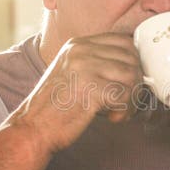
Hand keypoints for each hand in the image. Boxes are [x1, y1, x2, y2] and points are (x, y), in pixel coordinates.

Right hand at [6, 33, 143, 154]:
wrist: (33, 128)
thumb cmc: (56, 107)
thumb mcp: (74, 73)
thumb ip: (98, 64)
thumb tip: (136, 67)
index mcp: (78, 44)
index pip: (123, 41)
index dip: (133, 63)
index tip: (129, 83)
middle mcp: (81, 51)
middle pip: (131, 58)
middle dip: (135, 82)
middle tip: (126, 101)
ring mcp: (85, 67)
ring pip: (131, 76)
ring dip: (131, 98)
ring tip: (119, 111)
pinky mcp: (90, 88)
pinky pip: (124, 94)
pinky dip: (124, 110)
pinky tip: (113, 118)